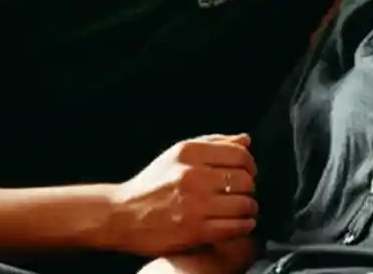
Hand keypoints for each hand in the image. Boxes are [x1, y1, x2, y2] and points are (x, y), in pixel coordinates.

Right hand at [106, 134, 257, 257]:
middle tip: (243, 192)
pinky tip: (241, 223)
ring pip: (243, 204)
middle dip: (249, 187)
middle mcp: (193, 176)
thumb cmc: (152, 184)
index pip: (239, 154)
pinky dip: (244, 225)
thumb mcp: (178, 154)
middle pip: (245, 180)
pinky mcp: (195, 230)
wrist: (122, 215)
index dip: (250, 164)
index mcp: (190, 153)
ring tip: (243, 209)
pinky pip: (235, 227)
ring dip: (249, 208)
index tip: (248, 171)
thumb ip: (214, 143)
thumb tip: (246, 140)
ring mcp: (195, 205)